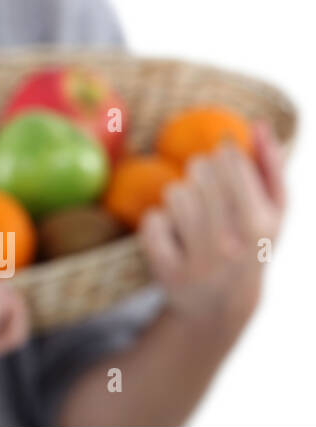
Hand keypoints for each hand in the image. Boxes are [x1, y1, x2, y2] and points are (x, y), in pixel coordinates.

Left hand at [137, 121, 286, 333]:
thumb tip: (258, 123)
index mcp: (260, 224)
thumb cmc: (249, 242)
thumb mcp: (274, 210)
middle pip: (199, 169)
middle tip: (208, 190)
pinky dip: (159, 222)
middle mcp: (230, 244)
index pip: (230, 159)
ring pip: (173, 191)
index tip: (223, 157)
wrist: (222, 303)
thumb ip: (270, 165)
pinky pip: (151, 219)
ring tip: (193, 216)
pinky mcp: (166, 269)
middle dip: (200, 171)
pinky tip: (174, 237)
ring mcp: (197, 260)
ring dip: (179, 197)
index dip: (222, 152)